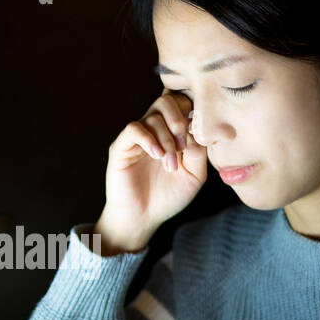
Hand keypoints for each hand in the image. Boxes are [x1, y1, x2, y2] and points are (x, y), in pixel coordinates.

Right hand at [93, 89, 208, 253]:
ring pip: (153, 117)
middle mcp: (154, 130)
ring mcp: (137, 138)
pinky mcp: (121, 147)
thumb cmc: (168, 197)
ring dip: (167, 141)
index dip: (192, 112)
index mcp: (172, 133)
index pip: (182, 103)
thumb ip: (199, 149)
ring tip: (170, 165)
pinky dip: (149, 140)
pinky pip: (134, 129)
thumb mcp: (194, 174)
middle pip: (166, 101)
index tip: (198, 135)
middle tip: (183, 146)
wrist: (143, 218)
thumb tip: (199, 128)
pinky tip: (157, 156)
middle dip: (179, 119)